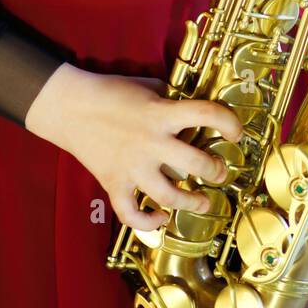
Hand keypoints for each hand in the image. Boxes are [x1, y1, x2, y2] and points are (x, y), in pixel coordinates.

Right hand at [25, 62, 244, 229]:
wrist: (70, 107)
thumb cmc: (112, 91)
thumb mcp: (150, 86)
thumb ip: (172, 100)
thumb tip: (193, 114)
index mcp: (162, 113)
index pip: (206, 114)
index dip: (228, 123)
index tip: (237, 132)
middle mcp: (151, 142)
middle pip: (195, 163)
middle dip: (215, 170)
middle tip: (220, 171)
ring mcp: (132, 167)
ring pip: (169, 195)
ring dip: (191, 202)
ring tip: (204, 202)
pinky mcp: (114, 184)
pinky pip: (131, 214)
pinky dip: (148, 222)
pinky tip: (161, 217)